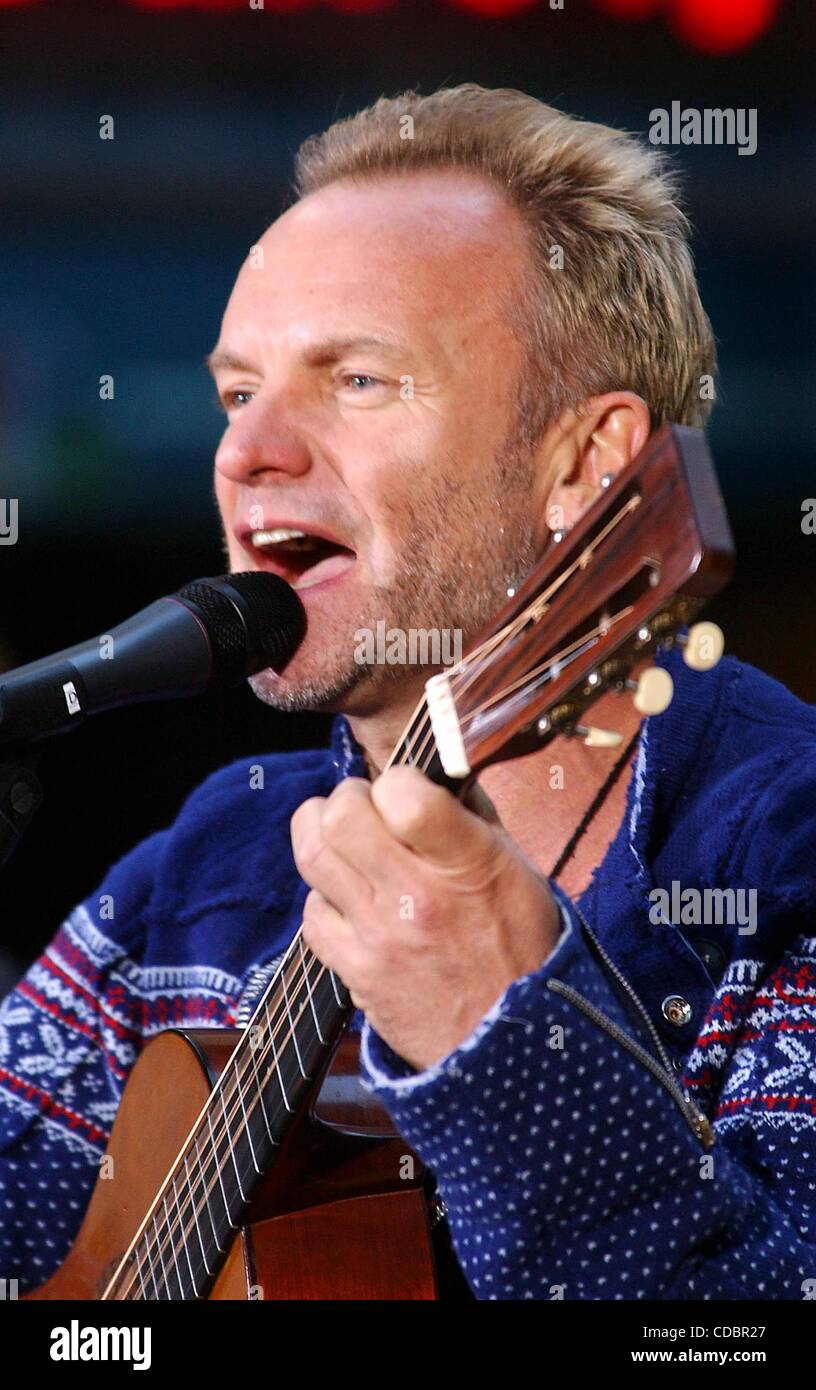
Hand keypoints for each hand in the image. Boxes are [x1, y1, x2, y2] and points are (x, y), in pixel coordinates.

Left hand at [290, 766, 560, 1070]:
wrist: (514, 1045)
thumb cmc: (523, 950)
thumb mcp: (518, 870)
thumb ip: (472, 818)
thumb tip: (438, 775)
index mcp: (467, 862)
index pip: (401, 792)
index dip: (395, 780)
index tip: (405, 790)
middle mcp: (416, 895)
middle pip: (339, 817)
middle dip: (345, 798)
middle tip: (362, 807)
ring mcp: (380, 935)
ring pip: (312, 856)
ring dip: (319, 835)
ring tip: (340, 837)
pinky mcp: (356, 971)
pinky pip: (312, 914)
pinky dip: (322, 897)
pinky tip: (346, 898)